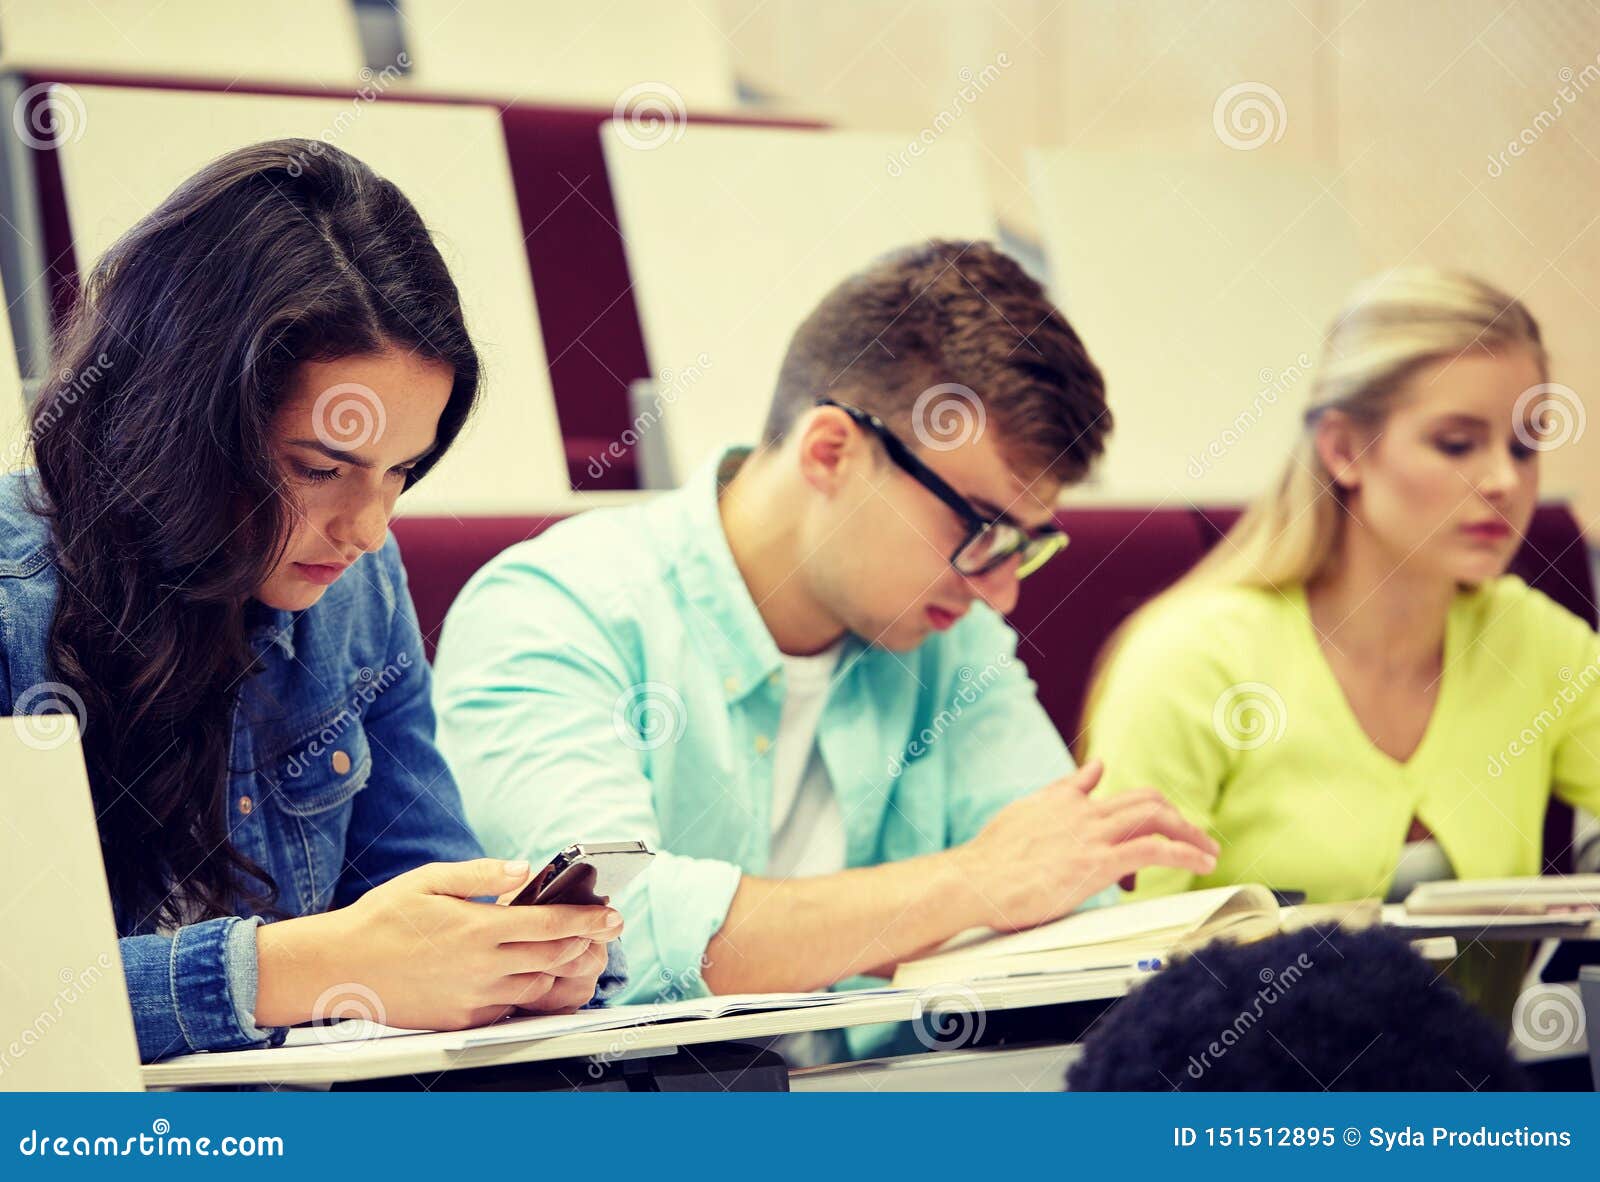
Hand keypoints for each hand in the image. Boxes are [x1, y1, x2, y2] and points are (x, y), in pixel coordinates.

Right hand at [255, 858, 623, 1030]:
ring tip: (569, 949)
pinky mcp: (463, 1018)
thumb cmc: (380, 920)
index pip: (550, 924)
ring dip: (558, 966)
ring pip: (537, 984)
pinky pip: (510, 1005)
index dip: (588, 920)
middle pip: (553, 956)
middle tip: (605, 930)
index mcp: (477, 928)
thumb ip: (482, 874)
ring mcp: (474, 997)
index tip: (613, 915)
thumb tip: (525, 868)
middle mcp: (481, 967)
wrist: (338, 968)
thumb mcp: (429, 880)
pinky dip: (526, 989)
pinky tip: (525, 973)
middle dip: (586, 942)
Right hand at [956, 760, 1218, 932]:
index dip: (1141, 807)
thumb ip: (1062, 790)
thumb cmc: (990, 857)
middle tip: (1196, 839)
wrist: (973, 880)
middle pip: (1147, 801)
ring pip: (1156, 819)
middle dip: (1177, 818)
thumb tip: (1093, 768)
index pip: (1114, 791)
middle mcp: (1082, 811)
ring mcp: (1091, 835)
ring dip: (1190, 835)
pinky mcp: (1096, 862)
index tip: (1158, 825)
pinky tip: (1201, 863)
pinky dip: (1184, 853)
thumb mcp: (1026, 811)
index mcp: (1064, 800)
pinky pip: (1153, 850)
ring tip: (1208, 852)